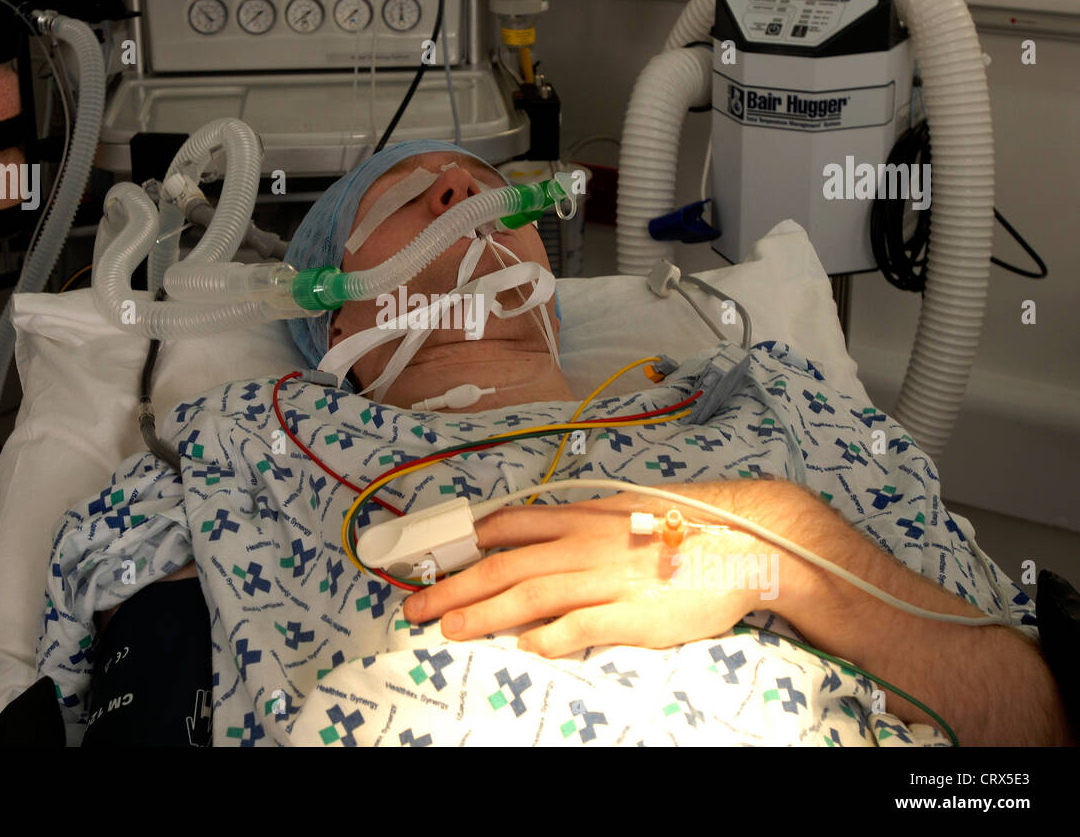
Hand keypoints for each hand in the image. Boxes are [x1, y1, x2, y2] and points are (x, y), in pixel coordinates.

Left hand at [401, 484, 789, 657]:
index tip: (431, 561)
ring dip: (484, 613)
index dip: (463, 545)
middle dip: (454, 586)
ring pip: (531, 594)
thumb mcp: (620, 511)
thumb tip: (534, 535)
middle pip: (504, 565)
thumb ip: (576, 524)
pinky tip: (524, 648)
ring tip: (449, 629)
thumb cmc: (682, 526)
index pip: (507, 526)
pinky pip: (583, 626)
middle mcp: (584, 545)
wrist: (743, 541)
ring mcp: (608, 579)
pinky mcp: (635, 613)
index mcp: (580, 518)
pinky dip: (550, 636)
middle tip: (415, 607)